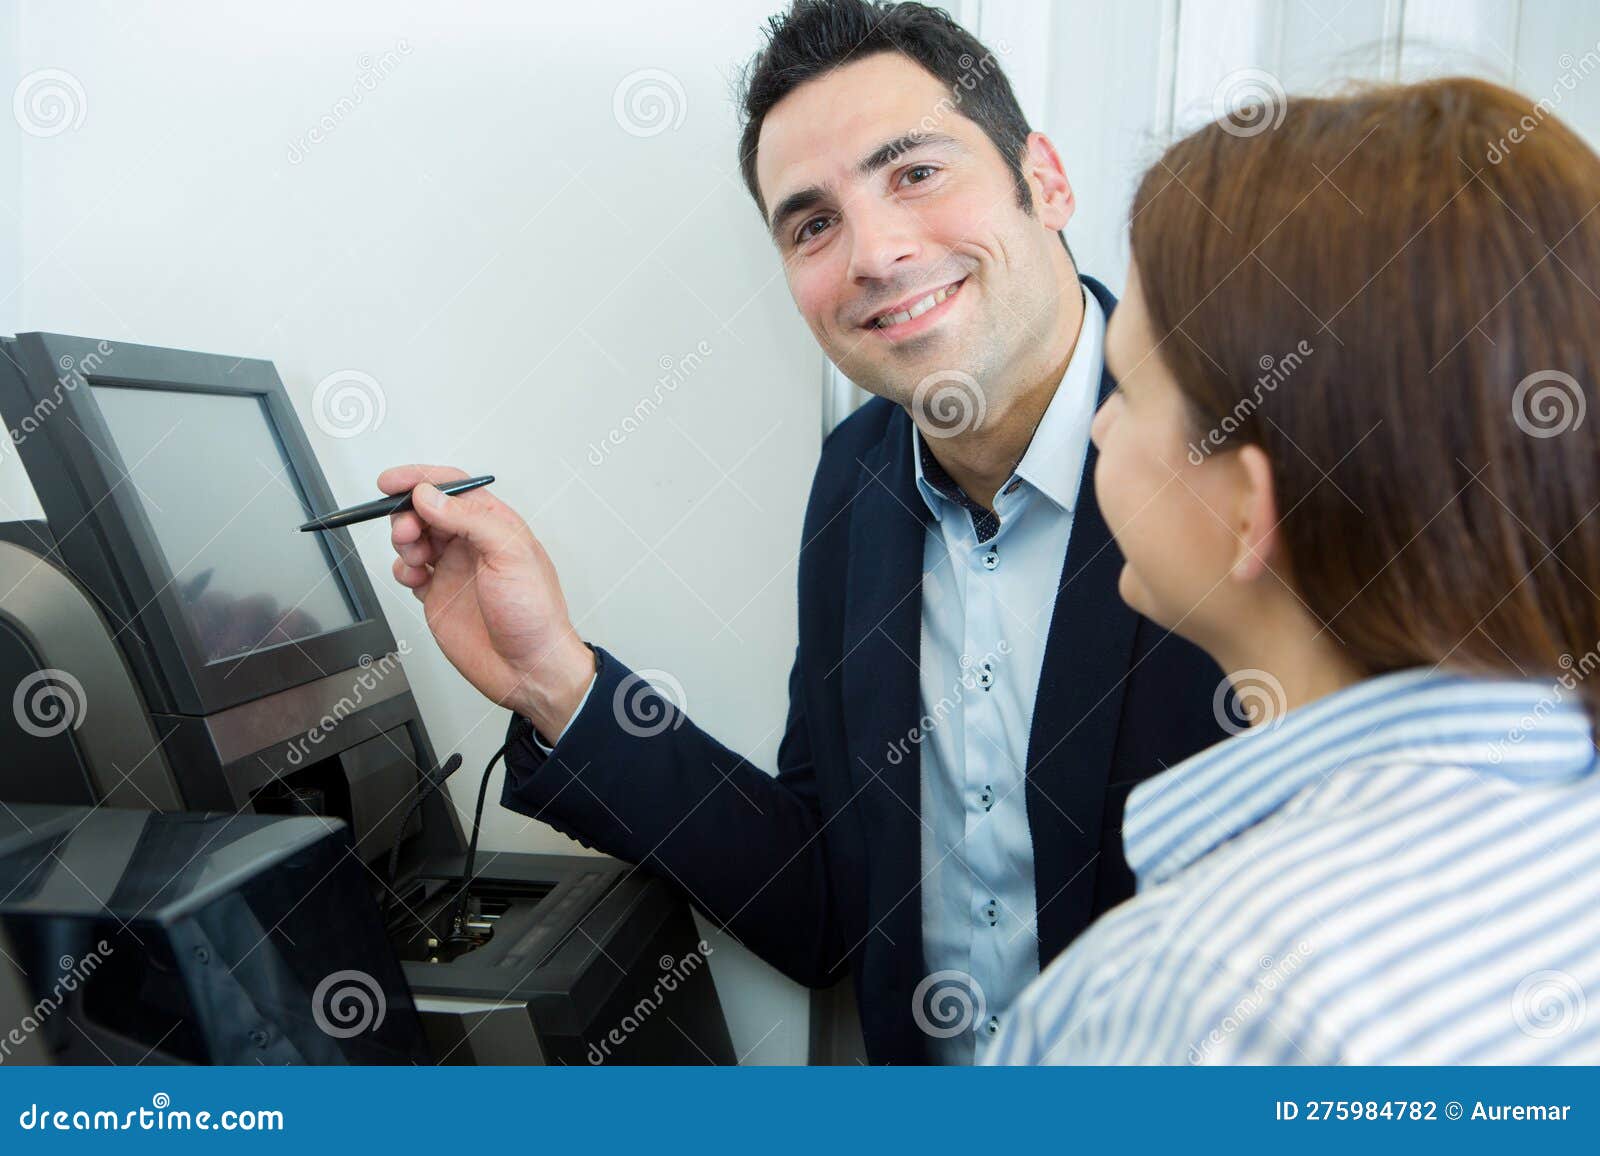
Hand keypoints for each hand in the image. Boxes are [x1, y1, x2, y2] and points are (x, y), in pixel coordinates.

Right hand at [378, 464, 595, 739]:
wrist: (529, 669)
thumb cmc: (535, 614)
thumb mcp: (511, 554)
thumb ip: (469, 519)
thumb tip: (430, 496)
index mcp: (496, 525)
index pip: (453, 488)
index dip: (421, 479)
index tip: (392, 482)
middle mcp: (473, 544)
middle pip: (428, 511)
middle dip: (408, 513)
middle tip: (405, 530)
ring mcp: (454, 569)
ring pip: (415, 539)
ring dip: (404, 540)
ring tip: (413, 556)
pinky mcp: (439, 596)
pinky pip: (410, 572)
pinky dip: (401, 569)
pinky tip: (412, 577)